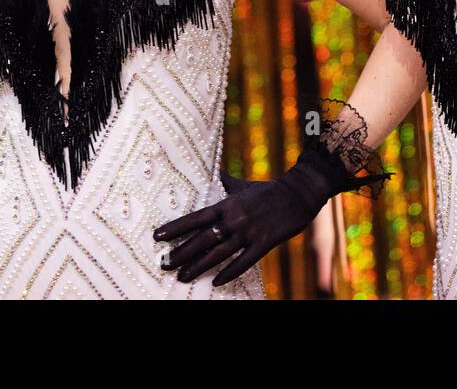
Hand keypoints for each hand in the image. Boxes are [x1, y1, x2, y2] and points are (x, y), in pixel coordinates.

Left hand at [154, 135, 388, 286]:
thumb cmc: (268, 190)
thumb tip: (218, 175)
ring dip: (198, 266)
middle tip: (165, 264)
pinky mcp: (263, 243)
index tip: (158, 237)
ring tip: (183, 276)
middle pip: (202, 239)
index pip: (195, 218)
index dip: (175, 228)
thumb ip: (228, 183)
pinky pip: (243, 261)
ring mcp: (248, 232)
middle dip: (181, 253)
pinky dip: (229, 272)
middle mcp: (234, 218)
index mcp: (227, 204)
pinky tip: (217, 282)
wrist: (298, 194)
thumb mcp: (245, 185)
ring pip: (218, 253)